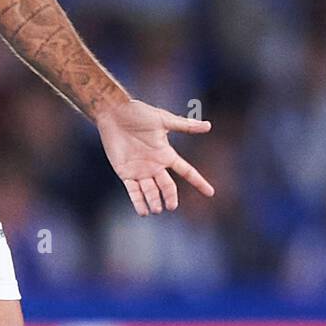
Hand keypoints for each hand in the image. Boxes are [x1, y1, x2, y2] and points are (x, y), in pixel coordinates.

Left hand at [95, 98, 213, 214]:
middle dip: (170, 197)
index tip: (210, 193)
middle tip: (172, 206)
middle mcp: (155, 165)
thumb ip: (185, 126)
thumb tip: (208, 126)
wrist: (114, 113)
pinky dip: (138, 202)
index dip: (198, 182)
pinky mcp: (125, 173)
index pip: (187, 171)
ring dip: (153, 201)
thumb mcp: (164, 120)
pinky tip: (143, 212)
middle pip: (167, 186)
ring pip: (150, 191)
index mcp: (166, 154)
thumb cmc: (138, 113)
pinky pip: (133, 191)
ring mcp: (140, 170)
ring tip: (157, 210)